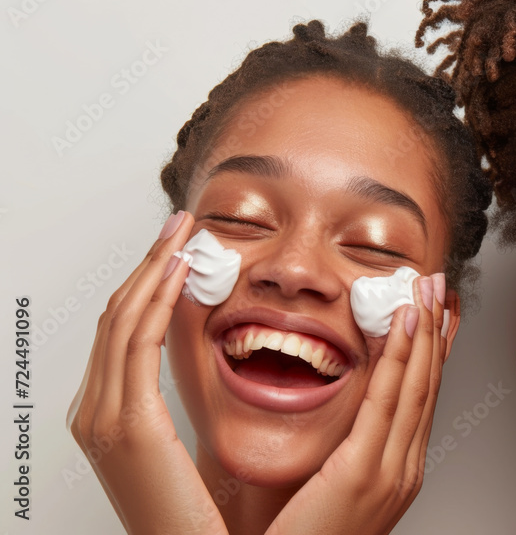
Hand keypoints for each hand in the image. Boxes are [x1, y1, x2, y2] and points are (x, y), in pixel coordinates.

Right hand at [67, 211, 228, 534]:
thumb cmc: (194, 516)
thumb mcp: (179, 448)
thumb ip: (176, 406)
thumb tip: (203, 365)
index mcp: (106, 416)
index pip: (122, 331)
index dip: (148, 284)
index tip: (179, 250)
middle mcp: (95, 412)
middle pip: (116, 316)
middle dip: (148, 265)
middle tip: (180, 226)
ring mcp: (104, 418)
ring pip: (122, 320)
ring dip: (154, 269)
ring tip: (182, 234)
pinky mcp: (127, 425)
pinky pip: (138, 343)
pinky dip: (156, 301)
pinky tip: (180, 272)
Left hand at [264, 274, 454, 534]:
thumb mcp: (333, 490)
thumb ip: (344, 452)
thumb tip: (342, 419)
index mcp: (396, 472)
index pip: (420, 398)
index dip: (431, 350)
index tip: (434, 313)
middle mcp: (403, 469)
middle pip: (427, 386)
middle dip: (436, 330)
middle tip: (439, 287)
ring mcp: (392, 472)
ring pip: (417, 386)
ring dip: (424, 331)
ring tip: (428, 289)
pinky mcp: (365, 473)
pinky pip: (388, 402)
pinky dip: (401, 357)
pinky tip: (405, 322)